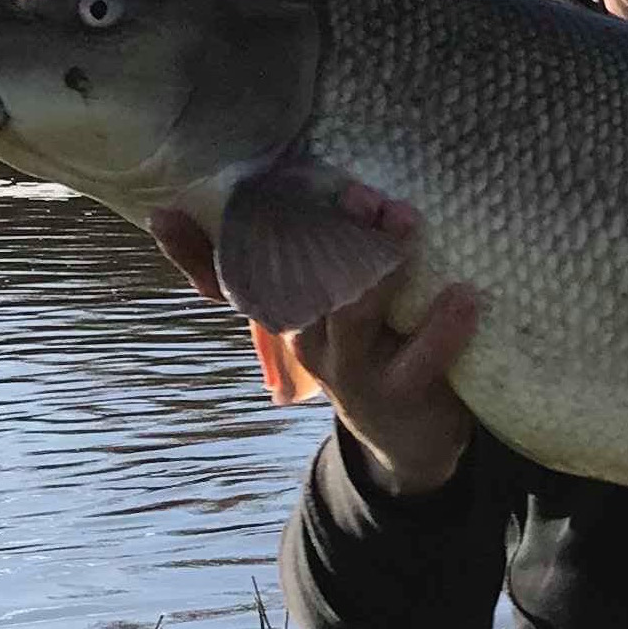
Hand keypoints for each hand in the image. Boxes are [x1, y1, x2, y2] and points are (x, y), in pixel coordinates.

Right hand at [147, 187, 481, 497]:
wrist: (411, 437)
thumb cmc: (375, 348)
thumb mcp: (340, 305)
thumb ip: (326, 256)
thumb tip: (314, 193)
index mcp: (287, 314)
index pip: (225, 281)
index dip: (191, 252)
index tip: (162, 213)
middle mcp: (308, 340)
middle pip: (298, 283)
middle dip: (326, 231)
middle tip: (359, 191)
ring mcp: (351, 370)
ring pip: (353, 314)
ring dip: (382, 263)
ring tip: (408, 221)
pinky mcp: (398, 394)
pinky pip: (419, 359)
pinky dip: (444, 326)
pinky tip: (465, 294)